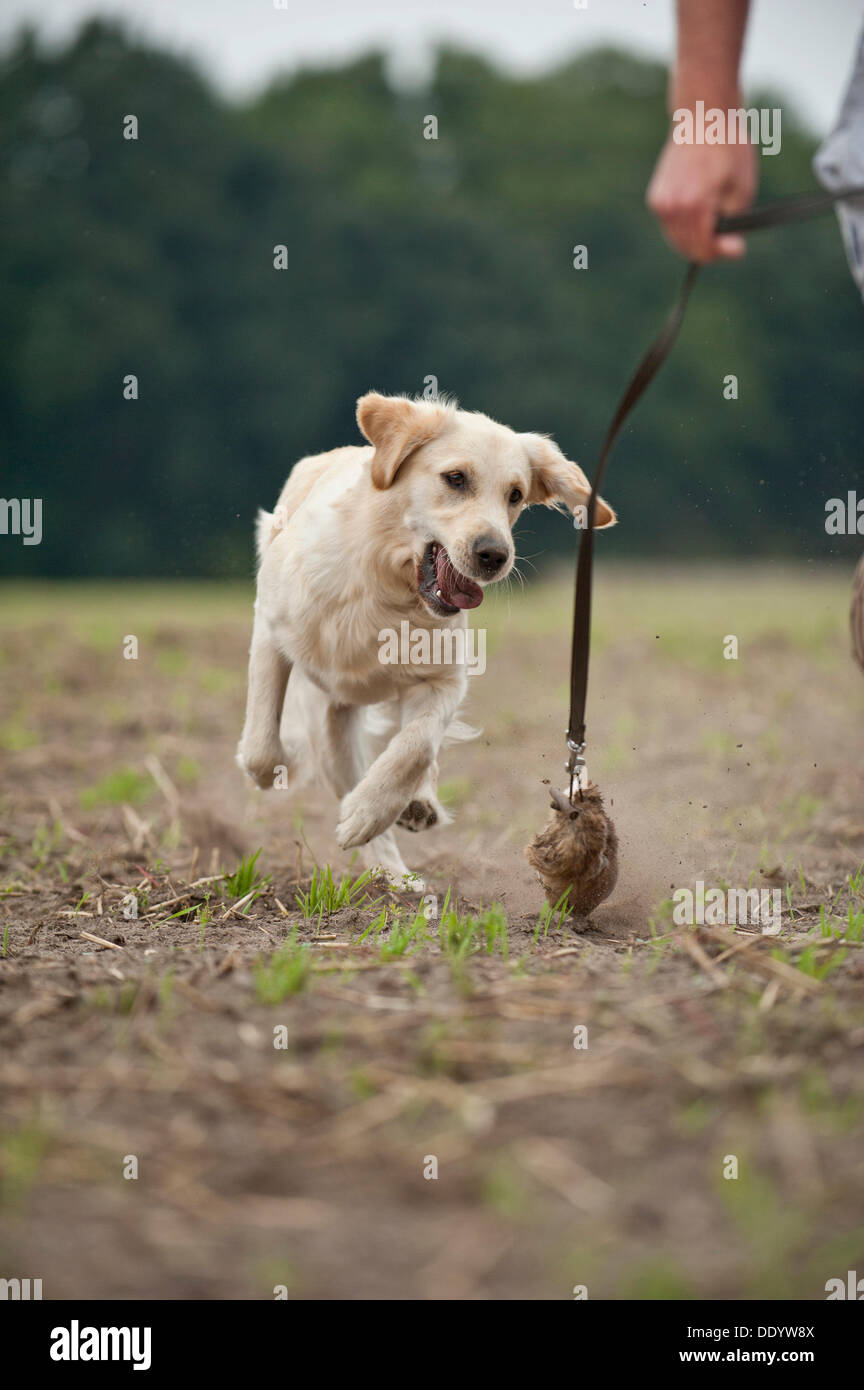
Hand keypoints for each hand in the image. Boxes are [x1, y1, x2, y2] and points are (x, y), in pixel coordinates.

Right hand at [646, 132, 757, 262]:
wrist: (704, 117)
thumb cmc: (728, 149)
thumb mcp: (742, 190)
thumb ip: (734, 225)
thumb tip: (733, 252)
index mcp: (694, 204)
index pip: (705, 248)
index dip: (723, 253)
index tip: (737, 249)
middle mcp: (671, 207)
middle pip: (689, 249)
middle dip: (710, 249)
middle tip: (728, 239)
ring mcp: (660, 204)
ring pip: (678, 241)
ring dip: (696, 240)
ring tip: (715, 224)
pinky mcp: (655, 199)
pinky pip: (670, 227)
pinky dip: (684, 227)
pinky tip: (698, 213)